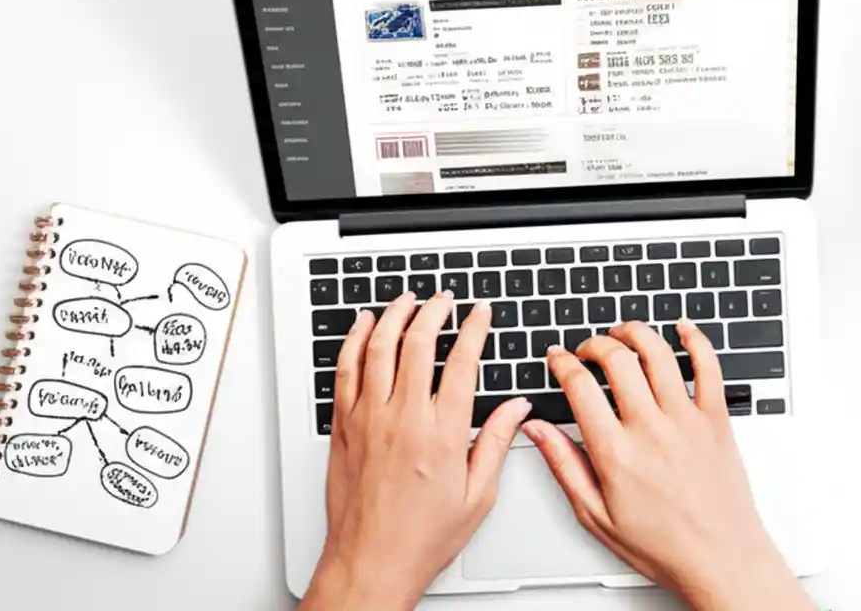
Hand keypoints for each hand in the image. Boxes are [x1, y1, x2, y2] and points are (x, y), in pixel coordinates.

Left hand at [301, 292, 531, 610]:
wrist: (371, 562)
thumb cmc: (420, 538)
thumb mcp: (477, 495)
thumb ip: (495, 443)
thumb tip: (516, 408)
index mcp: (442, 434)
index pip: (463, 361)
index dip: (474, 328)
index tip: (480, 313)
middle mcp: (404, 418)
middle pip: (419, 343)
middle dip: (435, 311)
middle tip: (445, 299)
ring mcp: (369, 419)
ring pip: (380, 348)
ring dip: (395, 316)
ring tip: (408, 300)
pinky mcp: (344, 426)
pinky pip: (346, 370)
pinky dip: (354, 341)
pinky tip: (364, 326)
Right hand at [525, 321, 812, 610]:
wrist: (720, 559)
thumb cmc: (663, 545)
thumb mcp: (596, 515)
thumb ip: (563, 465)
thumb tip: (535, 429)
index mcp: (616, 453)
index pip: (579, 386)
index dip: (561, 363)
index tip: (557, 359)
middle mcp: (651, 429)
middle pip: (616, 359)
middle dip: (594, 343)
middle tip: (587, 349)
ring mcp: (687, 420)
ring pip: (658, 353)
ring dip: (635, 332)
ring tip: (623, 333)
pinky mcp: (717, 420)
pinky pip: (709, 366)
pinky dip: (696, 339)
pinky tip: (683, 329)